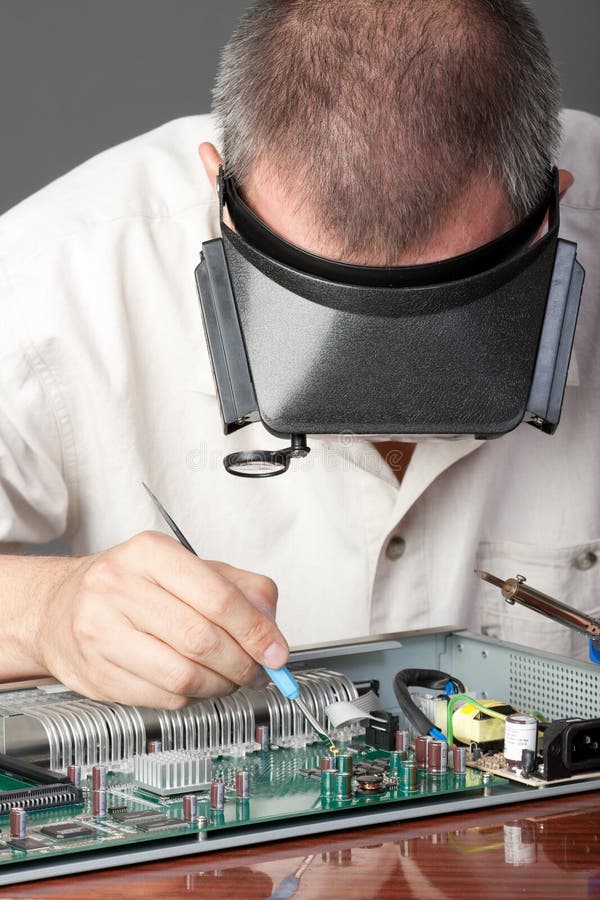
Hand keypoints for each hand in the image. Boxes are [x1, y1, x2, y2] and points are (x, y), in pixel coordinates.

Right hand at [33, 531, 286, 707]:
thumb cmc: (132, 585)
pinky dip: (191, 697)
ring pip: (183, 675)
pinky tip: (194, 683)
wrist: (59, 606)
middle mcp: (119, 587)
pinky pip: (162, 698)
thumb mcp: (189, 568)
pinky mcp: (96, 674)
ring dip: (219, 685)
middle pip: (202, 639)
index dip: (256, 631)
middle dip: (242, 663)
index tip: (276, 651)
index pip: (218, 597)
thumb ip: (242, 589)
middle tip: (257, 669)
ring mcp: (101, 632)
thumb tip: (272, 631)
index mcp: (149, 553)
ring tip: (227, 677)